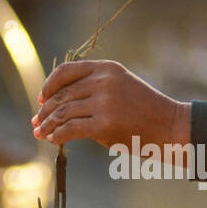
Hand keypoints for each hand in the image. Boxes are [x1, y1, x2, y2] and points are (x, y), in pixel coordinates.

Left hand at [31, 58, 189, 151]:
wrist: (170, 126)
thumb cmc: (145, 111)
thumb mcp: (121, 87)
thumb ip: (93, 90)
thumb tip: (58, 106)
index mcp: (107, 68)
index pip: (66, 71)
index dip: (49, 85)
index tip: (41, 99)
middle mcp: (104, 81)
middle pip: (62, 94)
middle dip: (44, 110)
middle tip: (36, 122)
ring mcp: (104, 102)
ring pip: (63, 112)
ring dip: (47, 125)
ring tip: (40, 133)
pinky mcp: (105, 124)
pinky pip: (71, 128)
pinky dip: (58, 134)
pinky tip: (53, 139)